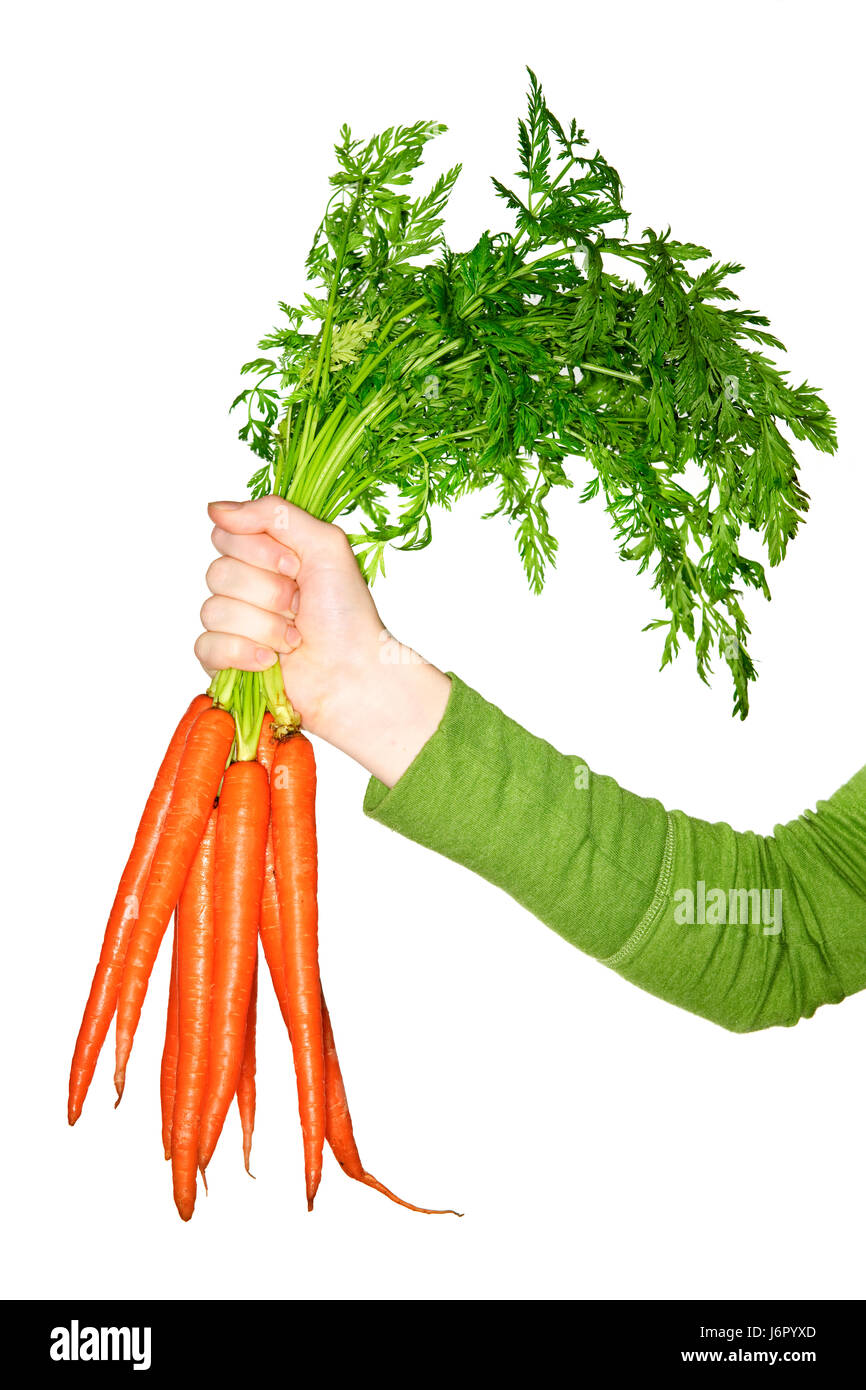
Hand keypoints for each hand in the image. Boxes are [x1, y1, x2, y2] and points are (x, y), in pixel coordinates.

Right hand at [195, 498, 450, 786]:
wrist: (353, 672)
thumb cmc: (347, 613)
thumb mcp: (325, 545)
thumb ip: (274, 514)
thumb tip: (217, 509)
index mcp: (265, 555)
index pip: (226, 535)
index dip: (258, 552)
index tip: (295, 567)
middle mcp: (246, 586)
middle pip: (217, 573)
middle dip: (267, 592)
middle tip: (300, 606)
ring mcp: (234, 624)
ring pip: (214, 611)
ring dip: (264, 626)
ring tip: (295, 638)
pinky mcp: (226, 660)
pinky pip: (207, 646)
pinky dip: (242, 653)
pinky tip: (270, 661)